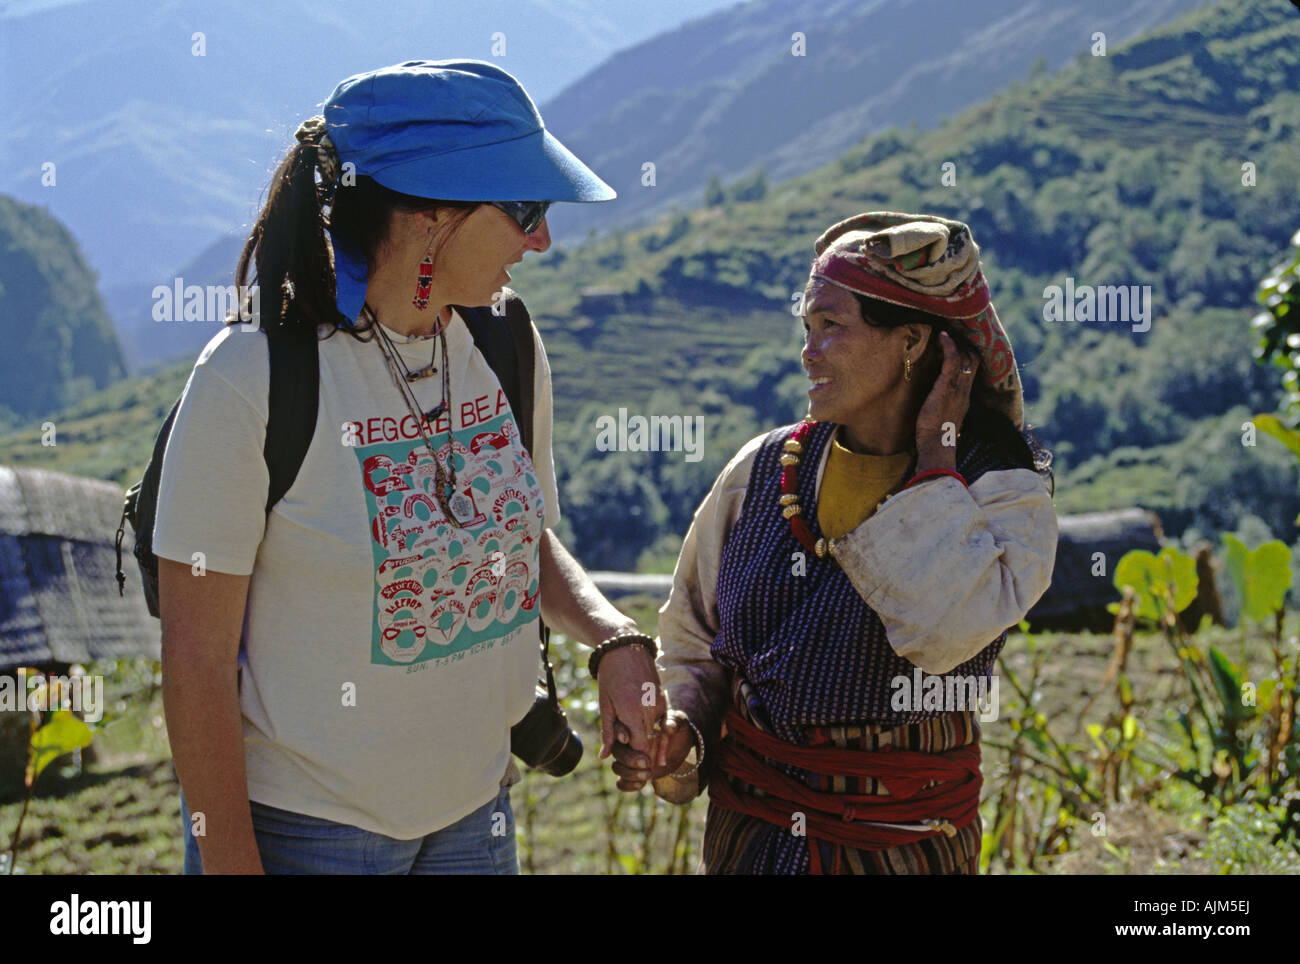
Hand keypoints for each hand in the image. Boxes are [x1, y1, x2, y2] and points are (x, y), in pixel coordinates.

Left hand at [596, 643, 664, 761]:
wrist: (625, 648)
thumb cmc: (610, 676)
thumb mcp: (605, 704)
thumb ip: (608, 732)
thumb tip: (604, 757)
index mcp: (632, 711)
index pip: (640, 748)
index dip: (634, 757)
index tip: (628, 761)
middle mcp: (650, 709)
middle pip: (650, 743)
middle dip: (641, 752)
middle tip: (631, 756)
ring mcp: (659, 703)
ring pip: (656, 733)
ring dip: (647, 739)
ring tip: (635, 735)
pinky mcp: (664, 699)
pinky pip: (661, 721)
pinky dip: (654, 728)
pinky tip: (645, 727)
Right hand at [610, 709, 694, 791]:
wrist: (680, 744)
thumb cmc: (676, 727)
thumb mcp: (678, 721)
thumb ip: (673, 722)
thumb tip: (669, 729)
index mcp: (632, 724)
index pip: (618, 727)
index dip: (619, 732)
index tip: (626, 739)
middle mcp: (625, 742)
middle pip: (616, 751)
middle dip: (629, 758)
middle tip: (646, 762)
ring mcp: (627, 759)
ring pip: (616, 767)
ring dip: (629, 773)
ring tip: (648, 774)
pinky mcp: (632, 773)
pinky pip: (621, 782)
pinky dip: (629, 785)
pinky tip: (642, 784)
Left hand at [915, 331, 978, 463]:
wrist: (936, 445)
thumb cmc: (935, 435)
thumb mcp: (942, 416)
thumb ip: (943, 405)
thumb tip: (934, 399)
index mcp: (965, 397)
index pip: (973, 370)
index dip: (968, 354)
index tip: (959, 343)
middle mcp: (965, 389)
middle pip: (974, 359)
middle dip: (965, 344)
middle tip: (954, 331)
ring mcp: (958, 387)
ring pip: (966, 357)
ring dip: (957, 341)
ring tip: (946, 330)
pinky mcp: (947, 386)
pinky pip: (953, 360)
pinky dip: (949, 345)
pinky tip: (942, 336)